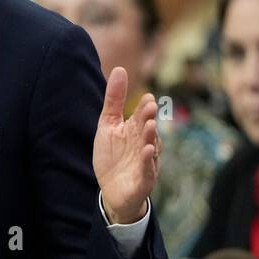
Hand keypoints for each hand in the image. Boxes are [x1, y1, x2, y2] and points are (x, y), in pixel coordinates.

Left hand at [94, 67, 158, 224]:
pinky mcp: (144, 178)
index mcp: (136, 129)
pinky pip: (148, 169)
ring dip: (150, 137)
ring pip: (151, 147)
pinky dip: (148, 160)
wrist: (112, 189)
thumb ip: (114, 100)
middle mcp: (144, 143)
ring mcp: (146, 161)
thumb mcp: (108, 125)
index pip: (141, 115)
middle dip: (148, 118)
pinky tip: (147, 150)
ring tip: (148, 126)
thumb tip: (120, 69)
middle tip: (149, 107)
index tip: (147, 98)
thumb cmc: (112, 155)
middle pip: (148, 129)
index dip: (144, 108)